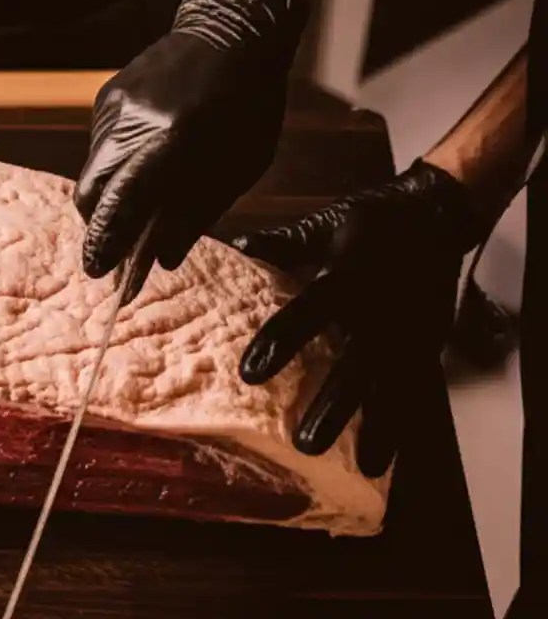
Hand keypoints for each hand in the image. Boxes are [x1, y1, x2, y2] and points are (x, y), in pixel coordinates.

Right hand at [75, 0, 307, 281]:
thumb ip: (196, 213)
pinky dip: (115, 167)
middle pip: (90, 193)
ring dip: (110, 196)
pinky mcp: (106, 97)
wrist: (230, 26)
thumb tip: (162, 258)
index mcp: (172, 141)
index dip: (106, 242)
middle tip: (117, 249)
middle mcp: (132, 124)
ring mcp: (113, 108)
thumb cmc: (247, 101)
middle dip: (100, 226)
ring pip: (92, 171)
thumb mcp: (239, 166)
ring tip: (139, 204)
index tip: (99, 271)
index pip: (121, 204)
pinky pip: (100, 147)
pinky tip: (143, 163)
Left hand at [233, 160, 480, 476]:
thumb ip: (283, 242)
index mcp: (349, 275)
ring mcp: (411, 330)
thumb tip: (239, 247)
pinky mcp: (430, 342)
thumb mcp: (327, 221)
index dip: (281, 341)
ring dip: (378, 426)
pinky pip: (417, 388)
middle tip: (304, 444)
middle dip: (333, 405)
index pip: (310, 312)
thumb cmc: (372, 219)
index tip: (250, 374)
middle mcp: (382, 309)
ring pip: (394, 385)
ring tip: (363, 465)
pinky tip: (389, 457)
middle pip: (357, 364)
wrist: (438, 213)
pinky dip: (404, 423)